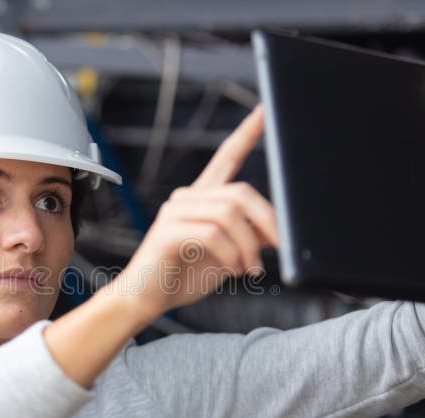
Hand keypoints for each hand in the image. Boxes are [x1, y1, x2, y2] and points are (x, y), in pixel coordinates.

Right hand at [109, 105, 278, 318]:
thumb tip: (277, 230)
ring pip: (229, 214)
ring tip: (250, 269)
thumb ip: (248, 238)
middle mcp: (187, 198)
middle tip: (280, 246)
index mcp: (201, 198)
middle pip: (240, 192)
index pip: (226, 157)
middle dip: (268, 220)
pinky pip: (212, 234)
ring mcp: (175, 213)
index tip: (265, 111)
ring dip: (248, 245)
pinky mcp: (167, 232)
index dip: (246, 134)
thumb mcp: (227, 255)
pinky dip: (230, 254)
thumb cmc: (182, 276)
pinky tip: (232, 269)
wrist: (145, 299)